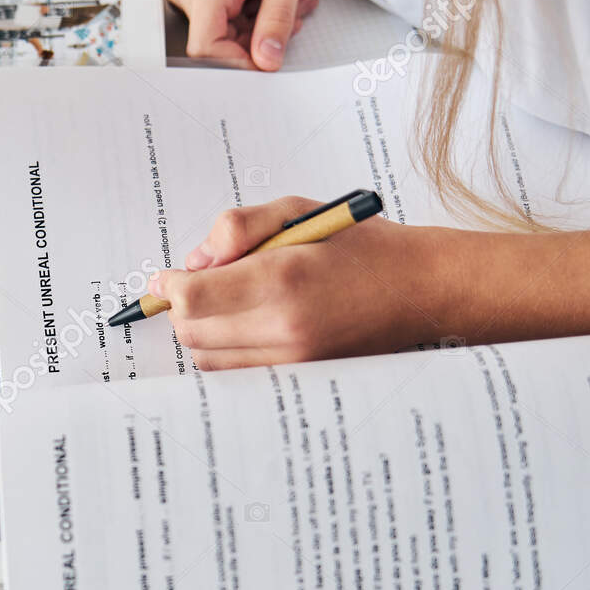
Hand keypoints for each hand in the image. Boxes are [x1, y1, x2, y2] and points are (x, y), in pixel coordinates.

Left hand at [149, 197, 467, 367]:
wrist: (422, 289)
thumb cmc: (363, 245)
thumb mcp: (298, 211)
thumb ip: (238, 229)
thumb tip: (194, 262)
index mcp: (283, 277)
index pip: (194, 296)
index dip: (170, 286)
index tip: (167, 278)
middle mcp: (285, 326)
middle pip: (193, 333)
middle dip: (182, 309)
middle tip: (194, 286)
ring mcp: (293, 359)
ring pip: (209, 360)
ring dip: (202, 333)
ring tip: (225, 305)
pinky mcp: (301, 378)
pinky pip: (238, 373)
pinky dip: (227, 353)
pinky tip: (244, 327)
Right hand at [163, 0, 317, 69]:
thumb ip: (278, 20)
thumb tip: (266, 60)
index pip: (206, 47)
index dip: (237, 61)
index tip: (265, 62)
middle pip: (217, 41)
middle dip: (259, 39)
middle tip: (293, 19)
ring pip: (221, 32)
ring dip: (259, 26)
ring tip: (287, 2)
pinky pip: (218, 19)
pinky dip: (249, 15)